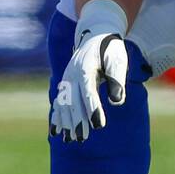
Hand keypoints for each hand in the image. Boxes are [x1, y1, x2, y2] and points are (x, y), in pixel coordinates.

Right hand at [51, 0, 128, 141]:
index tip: (98, 126)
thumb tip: (117, 101)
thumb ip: (117, 79)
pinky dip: (57, 117)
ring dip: (66, 122)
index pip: (88, 92)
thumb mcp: (118, 60)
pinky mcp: (65, 83)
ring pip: (63, 103)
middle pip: (72, 100)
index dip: (92, 109)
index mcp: (85, 68)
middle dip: (77, 120)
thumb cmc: (110, 48)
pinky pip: (59, 102)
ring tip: (70, 140)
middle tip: (82, 139)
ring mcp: (66, 79)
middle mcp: (71, 74)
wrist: (96, 33)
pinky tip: (57, 133)